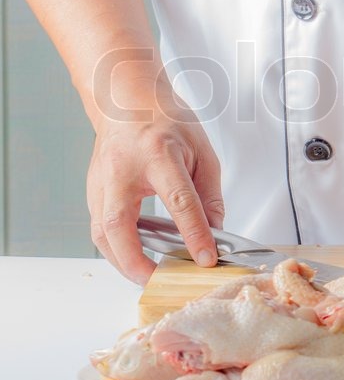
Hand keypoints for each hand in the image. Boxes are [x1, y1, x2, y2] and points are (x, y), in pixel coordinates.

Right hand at [86, 81, 224, 285]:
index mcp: (157, 153)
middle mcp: (122, 169)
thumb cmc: (165, 119)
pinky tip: (134, 256)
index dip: (194, 234)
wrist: (127, 99)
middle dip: (136, 261)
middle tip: (159, 280)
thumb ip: (209, 195)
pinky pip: (100, 227)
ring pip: (102, 232)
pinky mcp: (92, 190)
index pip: (178, 202)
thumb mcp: (202, 151)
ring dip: (122, 261)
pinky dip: (115, 248)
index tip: (206, 257)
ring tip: (149, 275)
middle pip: (120, 224)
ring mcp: (101, 180)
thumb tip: (214, 232)